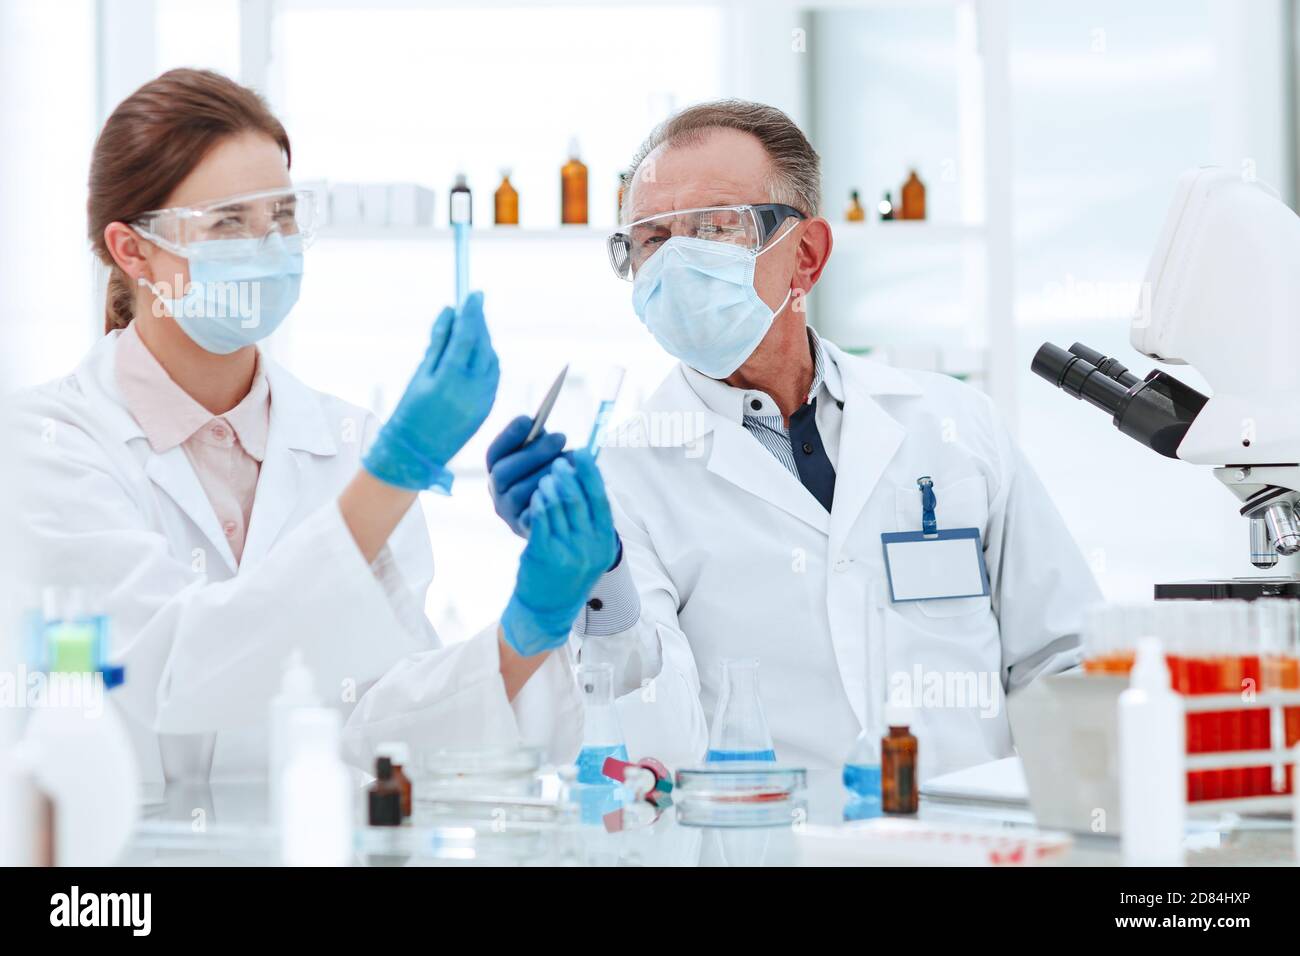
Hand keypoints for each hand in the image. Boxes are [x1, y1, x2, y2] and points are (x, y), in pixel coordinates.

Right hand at [364, 291, 498, 491]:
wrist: (416, 452)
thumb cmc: (410, 411)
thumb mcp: (420, 374)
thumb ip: (438, 342)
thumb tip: (449, 311)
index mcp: (450, 380)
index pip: (467, 336)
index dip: (472, 313)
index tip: (474, 294)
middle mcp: (472, 390)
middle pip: (483, 345)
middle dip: (479, 323)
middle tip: (474, 304)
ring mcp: (484, 400)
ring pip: (492, 359)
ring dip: (485, 340)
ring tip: (473, 325)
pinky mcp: (488, 407)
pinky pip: (493, 375)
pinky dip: (488, 358)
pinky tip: (477, 351)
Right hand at [486, 416, 566, 536]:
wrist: (561, 517)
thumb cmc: (551, 476)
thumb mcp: (542, 456)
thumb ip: (538, 440)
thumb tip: (537, 421)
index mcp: (497, 470)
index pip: (494, 453)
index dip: (508, 435)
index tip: (527, 419)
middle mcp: (496, 492)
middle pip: (503, 473)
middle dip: (533, 452)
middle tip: (561, 436)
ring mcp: (508, 513)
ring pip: (520, 493)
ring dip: (547, 473)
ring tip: (572, 461)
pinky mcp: (524, 529)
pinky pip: (534, 515)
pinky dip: (550, 499)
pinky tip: (568, 486)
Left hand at [500, 452, 618, 655]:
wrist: (549, 608)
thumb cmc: (569, 571)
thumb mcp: (589, 548)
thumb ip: (590, 518)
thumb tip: (586, 476)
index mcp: (604, 541)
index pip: (600, 499)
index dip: (591, 474)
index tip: (582, 454)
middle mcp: (590, 546)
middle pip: (579, 499)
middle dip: (567, 475)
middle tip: (557, 462)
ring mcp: (568, 550)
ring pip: (558, 505)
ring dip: (550, 485)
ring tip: (544, 477)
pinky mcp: (545, 553)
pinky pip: (541, 518)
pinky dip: (539, 501)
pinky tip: (536, 495)